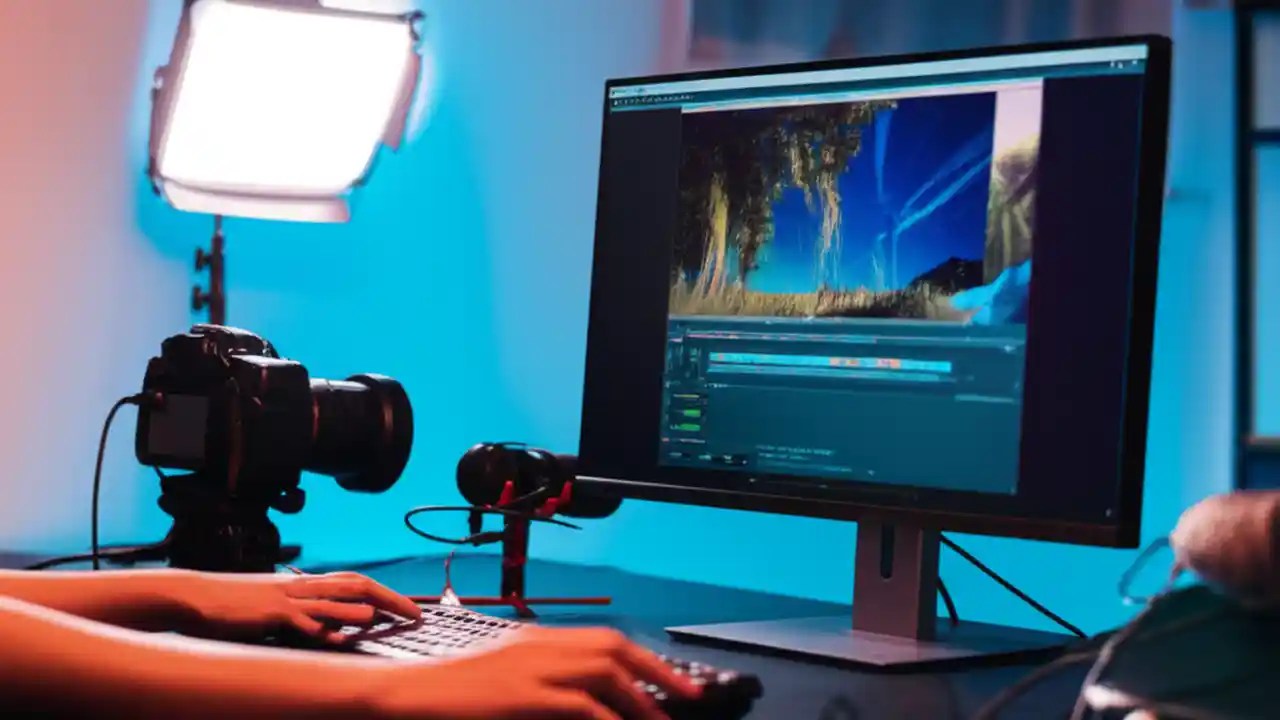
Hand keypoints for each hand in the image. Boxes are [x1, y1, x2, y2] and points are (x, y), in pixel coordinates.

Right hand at [173, 570, 420, 643]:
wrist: (193, 596)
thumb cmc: (232, 606)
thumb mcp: (275, 607)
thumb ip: (303, 615)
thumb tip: (331, 627)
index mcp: (304, 584)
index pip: (354, 583)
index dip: (384, 593)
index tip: (408, 608)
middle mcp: (300, 587)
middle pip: (354, 586)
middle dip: (387, 599)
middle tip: (414, 614)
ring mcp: (285, 599)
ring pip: (330, 600)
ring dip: (357, 610)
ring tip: (382, 618)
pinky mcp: (266, 614)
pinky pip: (297, 620)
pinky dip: (317, 628)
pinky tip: (333, 637)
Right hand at [376, 626, 700, 719]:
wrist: (405, 694)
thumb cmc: (452, 693)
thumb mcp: (504, 678)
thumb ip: (544, 682)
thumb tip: (588, 701)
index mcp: (538, 640)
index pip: (605, 640)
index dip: (646, 659)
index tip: (674, 681)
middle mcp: (539, 646)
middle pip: (613, 648)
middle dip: (657, 672)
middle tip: (690, 696)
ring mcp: (529, 668)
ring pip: (603, 672)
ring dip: (638, 699)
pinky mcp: (519, 695)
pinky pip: (578, 704)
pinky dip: (605, 719)